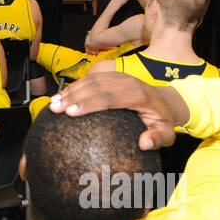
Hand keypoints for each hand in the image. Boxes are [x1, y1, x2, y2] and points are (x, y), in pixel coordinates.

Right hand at [48, 72, 187, 150]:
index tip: (72, 112)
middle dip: (73, 96)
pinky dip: (74, 87)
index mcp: (139, 95)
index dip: (89, 103)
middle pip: (95, 86)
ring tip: (52, 104)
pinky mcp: (111, 76)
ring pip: (90, 80)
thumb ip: (158, 139)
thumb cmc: (162, 119)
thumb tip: (144, 143)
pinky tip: (60, 97)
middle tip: (55, 109)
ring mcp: (118, 76)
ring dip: (69, 91)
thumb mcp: (167, 133)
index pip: (110, 97)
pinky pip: (90, 78)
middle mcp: (127, 82)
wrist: (164, 100)